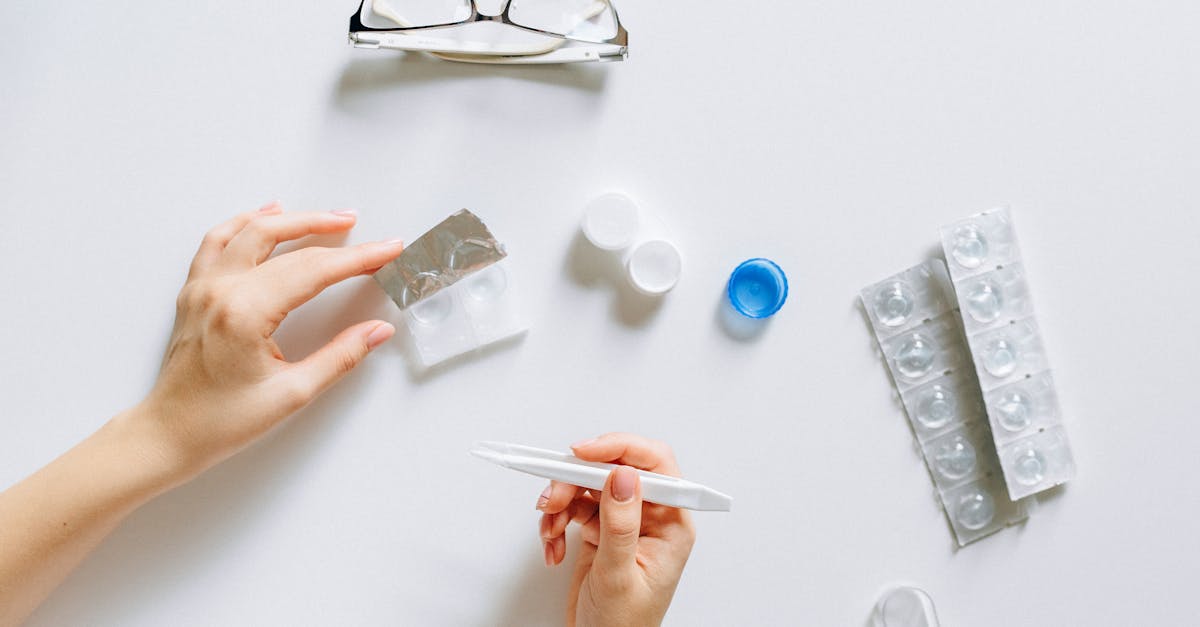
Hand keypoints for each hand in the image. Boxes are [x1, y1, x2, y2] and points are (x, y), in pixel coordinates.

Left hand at [126, 202, 404, 484]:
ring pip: (250, 230)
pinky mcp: (194, 291)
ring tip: (327, 217)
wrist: (168, 434)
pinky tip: (267, 215)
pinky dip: (246, 222)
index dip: (357, 259)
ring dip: (292, 219)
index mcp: (245, 313)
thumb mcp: (292, 394)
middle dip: (330, 231)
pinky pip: (218, 240)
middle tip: (365, 231)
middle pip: (284, 243)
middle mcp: (220, 290)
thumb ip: (340, 357)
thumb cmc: (221, 422)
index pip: (313, 271)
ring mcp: (202, 287)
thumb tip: (377, 331)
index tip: (387, 250)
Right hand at [537, 433, 696, 626]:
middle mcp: (651, 517)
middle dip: (577, 480)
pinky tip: (554, 545)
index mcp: (671, 524)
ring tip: (550, 530)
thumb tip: (623, 477)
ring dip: (562, 502)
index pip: (655, 465)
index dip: (619, 449)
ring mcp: (624, 523)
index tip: (583, 453)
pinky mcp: (601, 530)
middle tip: (553, 498)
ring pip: (589, 486)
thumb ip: (621, 525)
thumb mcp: (619, 576)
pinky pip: (575, 507)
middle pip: (614, 470)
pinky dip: (557, 522)